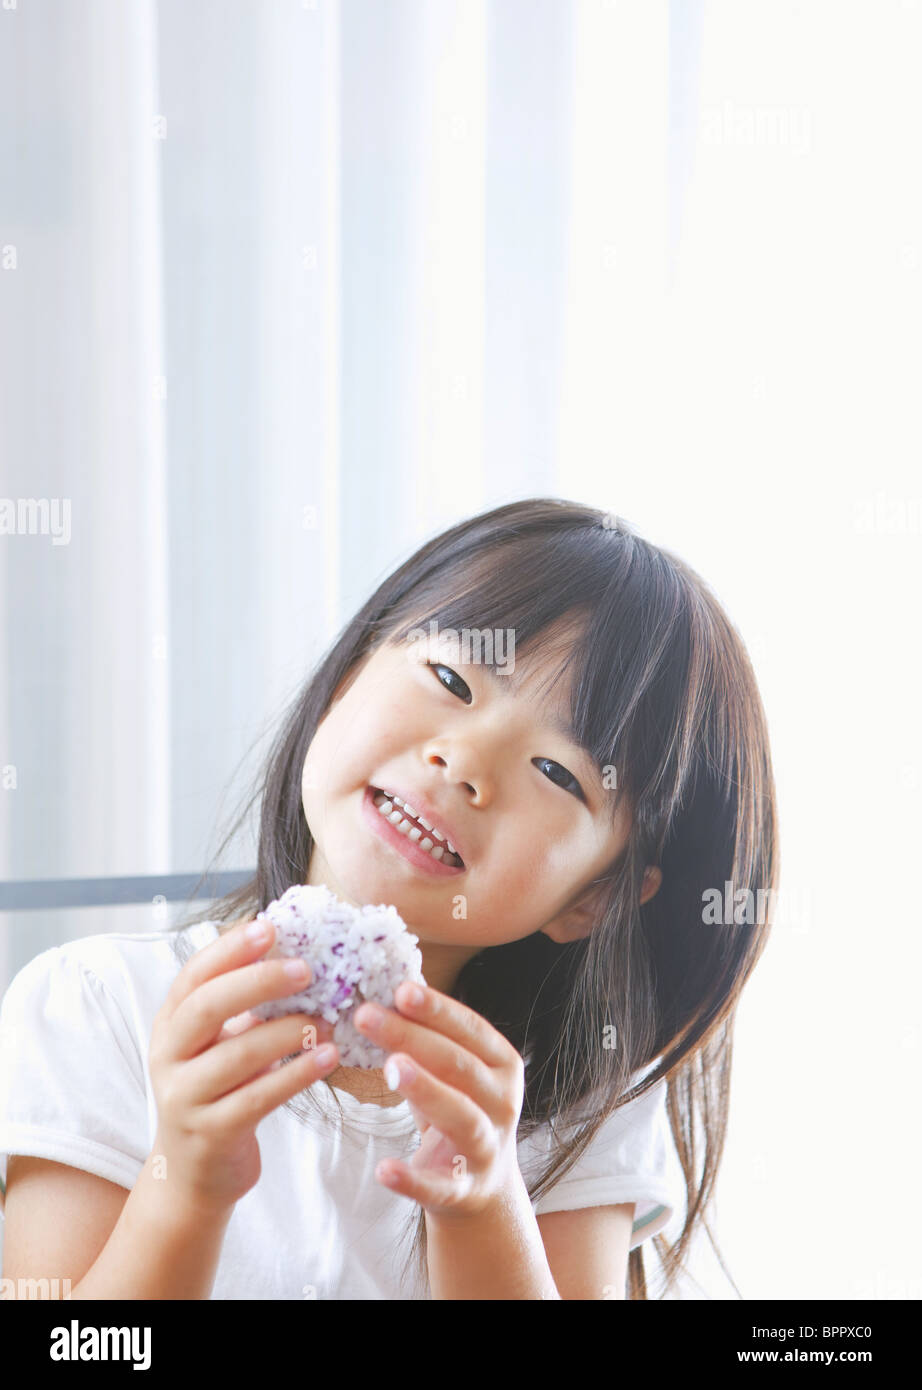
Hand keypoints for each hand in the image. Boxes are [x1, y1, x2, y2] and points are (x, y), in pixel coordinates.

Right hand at [148, 917, 339, 1213]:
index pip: (194, 976)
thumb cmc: (219, 1092)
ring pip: (237, 1055)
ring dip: (289, 1032)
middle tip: (306, 969)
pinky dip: (296, 1074)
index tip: (269, 927)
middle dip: (257, 982)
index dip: (229, 949)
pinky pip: (258, 1097)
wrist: (194, 1175)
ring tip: (329, 1020)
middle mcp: (169, 1057)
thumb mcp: (219, 1044)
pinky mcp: (210, 1134)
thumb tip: (299, 952)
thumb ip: (244, 1007)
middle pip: (207, 1007)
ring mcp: (184, 1098)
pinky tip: (328, 1057)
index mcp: (170, 1024)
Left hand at [353, 983, 524, 1217]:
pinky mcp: (466, 1190)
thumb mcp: (452, 1071)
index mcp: (502, 1065)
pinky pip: (439, 1185)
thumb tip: (383, 987)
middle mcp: (503, 1102)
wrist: (484, 1187)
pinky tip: (383, 1169)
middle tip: (367, 1014)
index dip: (436, 1008)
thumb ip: (428, 1037)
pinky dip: (412, 1179)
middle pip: (458, 1065)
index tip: (399, 989)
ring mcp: (487, 1147)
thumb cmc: (458, 1108)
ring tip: (390, 1066)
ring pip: (461, 1117)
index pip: (470, 1029)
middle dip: (412, 1037)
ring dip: (426, 1090)